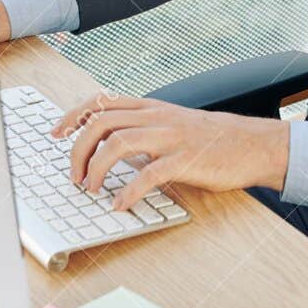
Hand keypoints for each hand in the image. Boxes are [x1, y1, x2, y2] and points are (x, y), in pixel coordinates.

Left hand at [51, 92, 289, 213]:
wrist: (251, 143)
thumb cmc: (210, 139)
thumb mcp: (171, 124)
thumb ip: (142, 130)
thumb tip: (107, 147)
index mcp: (150, 107)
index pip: (100, 102)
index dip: (72, 116)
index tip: (55, 133)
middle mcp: (156, 116)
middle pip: (101, 122)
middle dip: (78, 150)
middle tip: (74, 176)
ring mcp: (170, 136)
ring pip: (118, 143)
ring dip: (96, 170)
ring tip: (91, 190)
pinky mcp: (185, 160)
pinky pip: (148, 174)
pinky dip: (128, 192)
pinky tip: (120, 204)